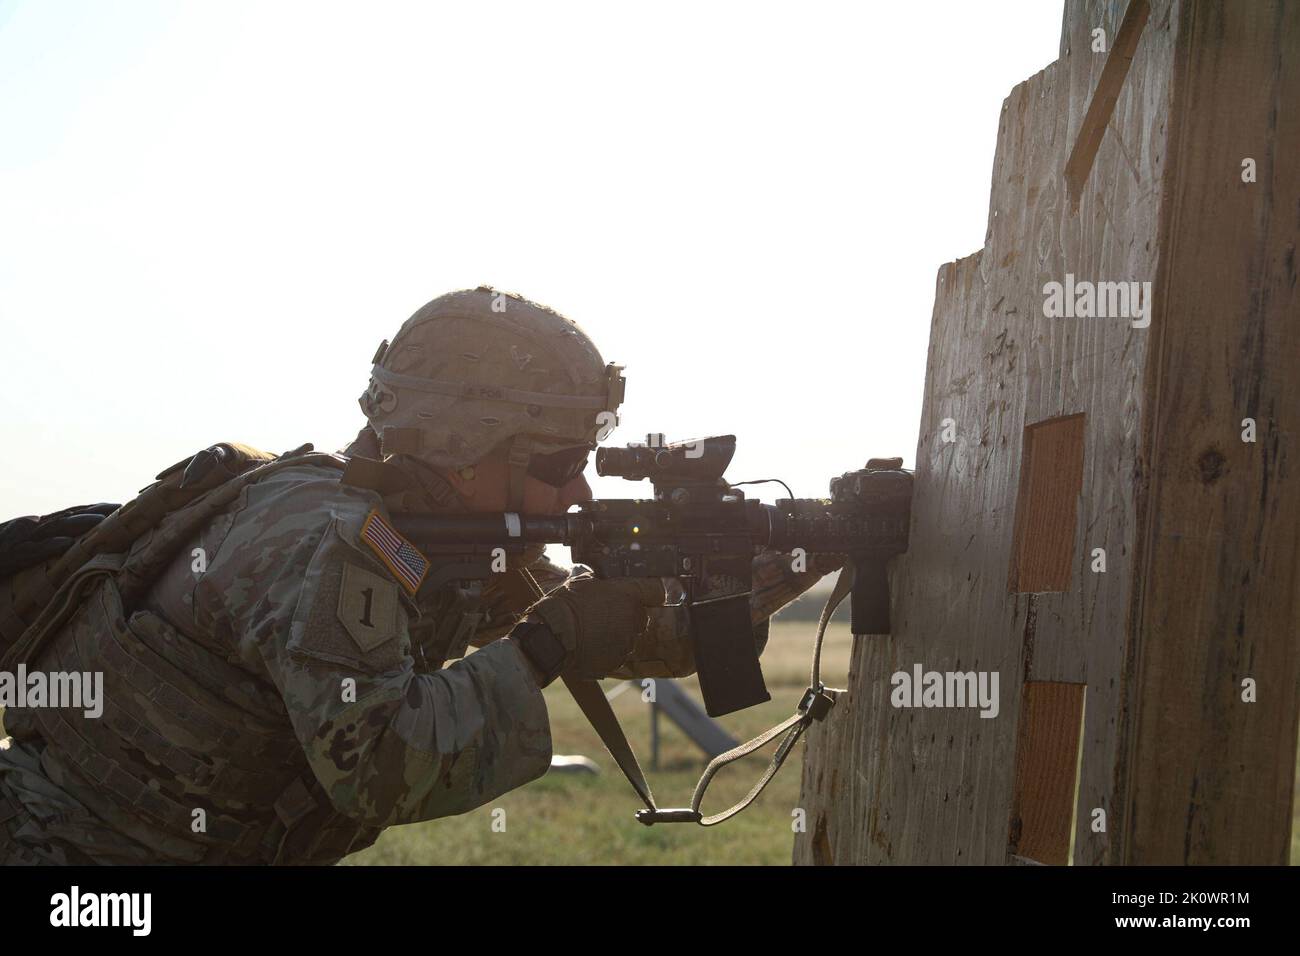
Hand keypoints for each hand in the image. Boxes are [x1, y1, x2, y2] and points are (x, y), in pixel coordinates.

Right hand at [525, 576, 666, 680]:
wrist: (552, 635)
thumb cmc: (565, 604)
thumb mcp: (583, 581)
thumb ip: (600, 581)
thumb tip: (599, 578)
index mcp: (629, 595)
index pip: (655, 591)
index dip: (650, 592)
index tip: (645, 594)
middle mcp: (633, 619)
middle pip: (641, 617)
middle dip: (628, 616)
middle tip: (606, 615)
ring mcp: (626, 642)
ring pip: (629, 638)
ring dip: (618, 635)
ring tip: (594, 632)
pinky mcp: (617, 661)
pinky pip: (618, 654)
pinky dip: (609, 651)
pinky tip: (591, 645)